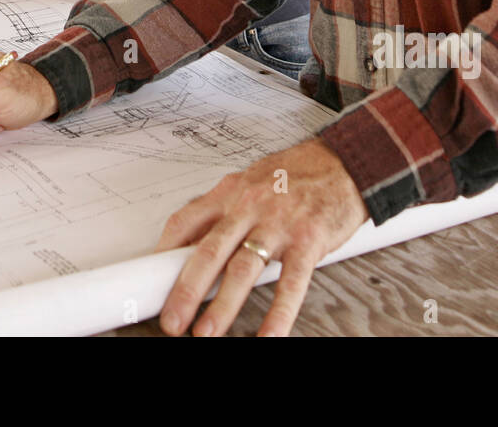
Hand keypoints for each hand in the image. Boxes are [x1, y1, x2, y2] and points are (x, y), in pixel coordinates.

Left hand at [155, 137, 368, 336]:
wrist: (345, 161)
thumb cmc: (297, 173)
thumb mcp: (252, 179)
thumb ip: (224, 208)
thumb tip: (193, 239)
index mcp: (232, 191)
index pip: (187, 220)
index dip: (166, 250)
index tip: (152, 276)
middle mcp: (250, 207)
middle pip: (209, 251)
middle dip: (186, 290)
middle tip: (172, 319)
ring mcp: (280, 225)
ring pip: (244, 270)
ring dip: (222, 306)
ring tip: (206, 331)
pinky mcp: (309, 242)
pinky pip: (290, 284)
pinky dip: (278, 314)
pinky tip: (267, 336)